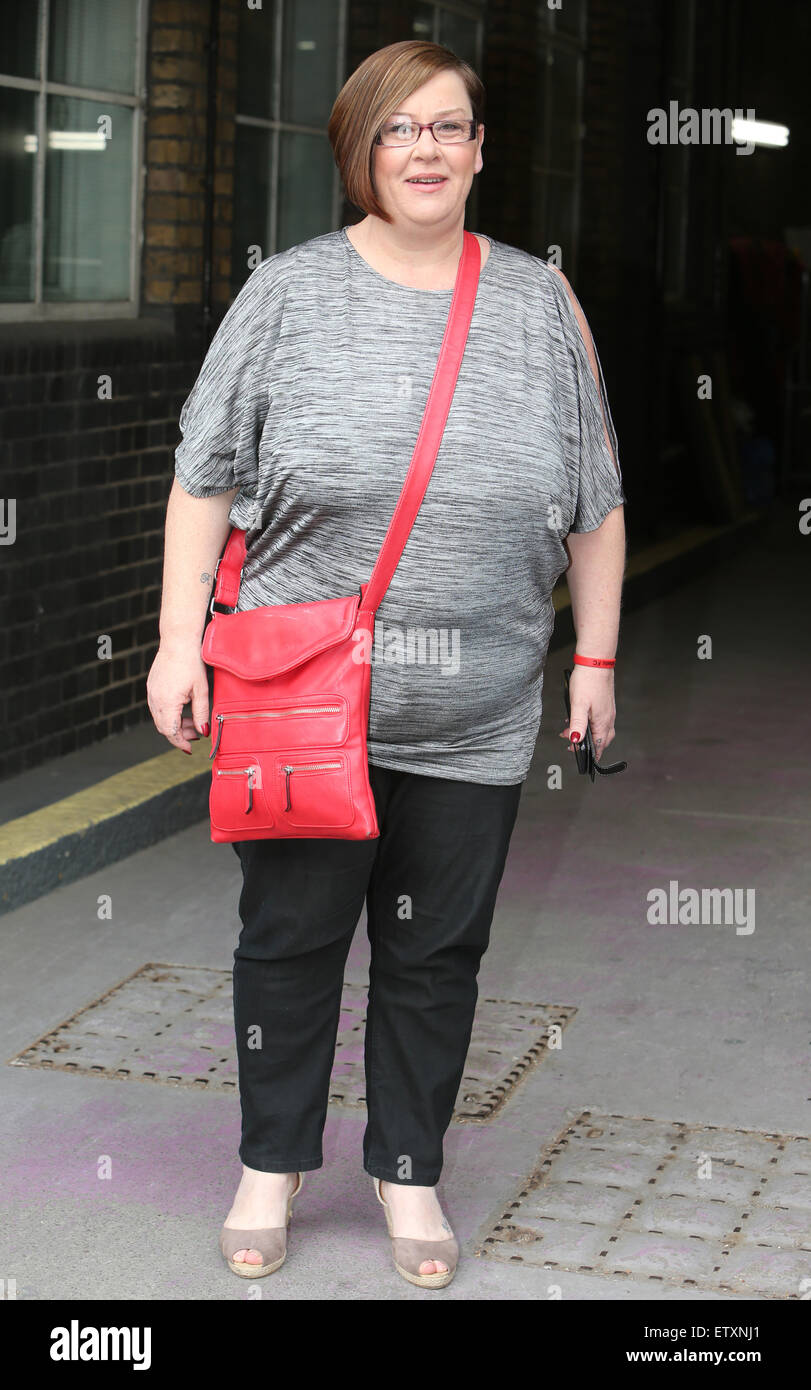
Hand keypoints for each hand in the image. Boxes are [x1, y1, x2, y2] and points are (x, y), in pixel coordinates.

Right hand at [146, 639, 209, 754]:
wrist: (177, 641)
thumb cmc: (191, 663)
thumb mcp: (201, 691)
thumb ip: (201, 713)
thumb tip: (203, 731)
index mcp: (168, 702)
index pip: (171, 732)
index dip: (180, 742)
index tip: (190, 748)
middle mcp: (155, 699)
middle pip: (164, 727)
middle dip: (179, 735)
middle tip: (195, 735)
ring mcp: (151, 693)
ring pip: (160, 718)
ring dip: (174, 724)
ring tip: (191, 722)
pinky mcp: (151, 687)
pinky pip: (157, 708)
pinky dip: (169, 714)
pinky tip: (182, 710)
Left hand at [559, 665, 615, 757]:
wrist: (596, 662)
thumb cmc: (588, 681)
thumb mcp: (578, 705)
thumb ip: (577, 724)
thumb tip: (576, 741)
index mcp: (603, 722)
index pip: (599, 745)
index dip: (591, 754)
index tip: (581, 757)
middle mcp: (608, 718)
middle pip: (601, 740)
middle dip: (588, 745)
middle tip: (572, 743)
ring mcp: (608, 710)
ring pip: (600, 729)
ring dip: (587, 733)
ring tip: (571, 728)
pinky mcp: (606, 703)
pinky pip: (599, 720)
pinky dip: (589, 723)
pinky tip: (580, 716)